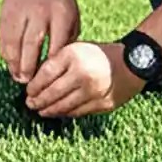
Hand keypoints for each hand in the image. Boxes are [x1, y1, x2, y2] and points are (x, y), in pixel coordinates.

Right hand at [0, 0, 79, 82]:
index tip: (48, 78)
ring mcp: (21, 9)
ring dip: (14, 63)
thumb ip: (66, 43)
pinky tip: (11, 63)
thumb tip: (55, 72)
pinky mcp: (6, 9)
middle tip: (28, 82)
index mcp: (61, 13)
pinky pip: (3, 35)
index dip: (50, 65)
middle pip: (31, 44)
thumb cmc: (61, 6)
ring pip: (13, 41)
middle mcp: (40, 10)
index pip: (55, 45)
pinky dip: (6, 52)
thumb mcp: (72, 20)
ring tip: (18, 76)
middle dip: (29, 66)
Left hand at [23, 42, 144, 117]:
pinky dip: (65, 113)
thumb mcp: (77, 48)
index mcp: (74, 55)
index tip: (28, 90)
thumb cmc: (99, 54)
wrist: (133, 63)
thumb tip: (35, 79)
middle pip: (53, 92)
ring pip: (64, 106)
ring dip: (49, 110)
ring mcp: (94, 91)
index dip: (34, 85)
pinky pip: (78, 112)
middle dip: (38, 100)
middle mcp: (83, 73)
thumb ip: (58, 61)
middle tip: (30, 103)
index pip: (46, 73)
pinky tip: (58, 111)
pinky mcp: (102, 104)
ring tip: (41, 110)